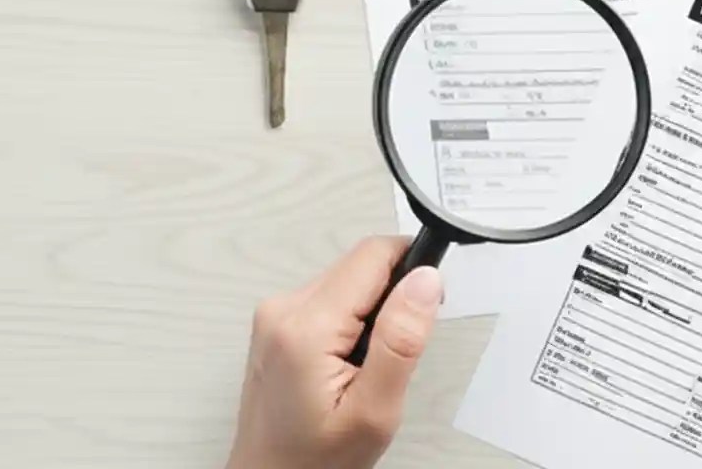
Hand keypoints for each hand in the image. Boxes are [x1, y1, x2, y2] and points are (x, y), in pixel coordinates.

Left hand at [226, 237, 442, 468]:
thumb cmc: (315, 459)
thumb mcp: (375, 410)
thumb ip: (401, 340)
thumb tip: (425, 280)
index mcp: (307, 327)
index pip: (374, 254)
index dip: (413, 268)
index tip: (427, 304)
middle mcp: (283, 309)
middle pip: (360, 264)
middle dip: (392, 297)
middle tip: (393, 353)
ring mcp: (275, 313)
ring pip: (348, 278)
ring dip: (371, 309)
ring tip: (368, 363)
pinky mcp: (276, 321)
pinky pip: (330, 296)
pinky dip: (350, 319)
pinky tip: (348, 360)